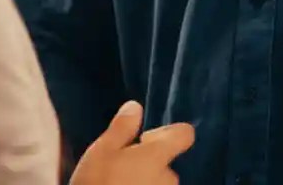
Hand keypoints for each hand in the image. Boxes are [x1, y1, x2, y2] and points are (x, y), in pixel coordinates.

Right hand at [69, 101, 194, 184]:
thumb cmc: (98, 184)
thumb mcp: (102, 151)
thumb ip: (122, 128)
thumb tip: (135, 106)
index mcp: (157, 156)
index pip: (185, 134)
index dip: (168, 132)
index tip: (143, 139)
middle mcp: (169, 179)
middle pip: (166, 163)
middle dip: (148, 163)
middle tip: (120, 168)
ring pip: (158, 183)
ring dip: (144, 181)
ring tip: (117, 184)